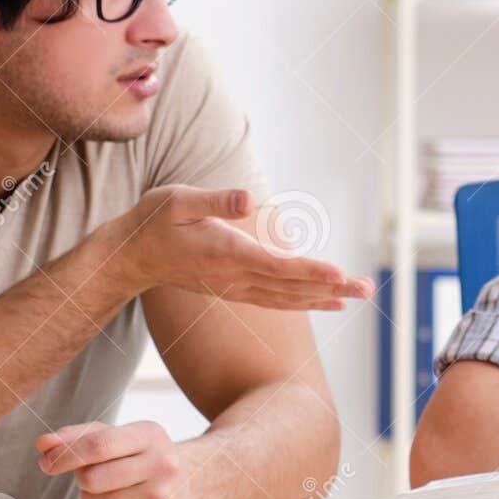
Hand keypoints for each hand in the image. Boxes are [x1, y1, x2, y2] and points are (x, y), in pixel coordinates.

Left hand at [36, 420, 198, 498]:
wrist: (193, 483)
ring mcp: (162, 496)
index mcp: (150, 434)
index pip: (97, 445)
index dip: (64, 455)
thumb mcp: (119, 436)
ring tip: (116, 489)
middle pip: (91, 478)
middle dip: (82, 478)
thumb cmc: (144, 457)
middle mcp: (161, 464)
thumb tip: (43, 443)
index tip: (46, 462)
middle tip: (96, 474)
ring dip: (93, 497)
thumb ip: (78, 436)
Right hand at [109, 184, 372, 310]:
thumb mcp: (178, 200)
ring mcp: (235, 287)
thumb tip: (249, 198)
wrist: (130, 257)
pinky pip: (276, 300)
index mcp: (226, 253)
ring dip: (325, 296)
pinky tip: (325, 301)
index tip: (339, 274)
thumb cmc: (153, 221)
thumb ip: (215, 200)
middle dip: (331, 287)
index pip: (276, 266)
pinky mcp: (235, 289)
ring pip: (288, 297)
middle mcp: (235, 276)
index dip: (309, 270)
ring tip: (358, 296)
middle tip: (368, 289)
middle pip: (291, 286)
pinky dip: (304, 300)